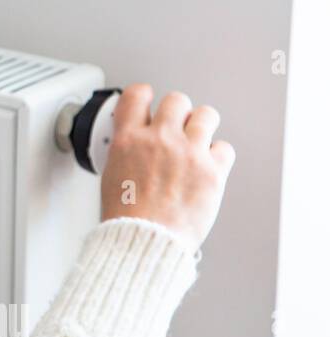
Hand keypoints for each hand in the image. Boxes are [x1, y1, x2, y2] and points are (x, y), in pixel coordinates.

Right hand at [100, 84, 235, 251]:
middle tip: (177, 126)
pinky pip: (225, 148)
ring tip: (198, 140)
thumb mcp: (111, 175)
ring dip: (202, 126)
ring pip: (207, 115)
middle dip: (178, 112)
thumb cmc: (126, 218)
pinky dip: (218, 156)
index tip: (148, 101)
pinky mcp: (213, 171)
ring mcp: (188, 153)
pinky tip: (208, 166)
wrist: (145, 241)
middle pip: (176, 100)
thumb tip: (136, 144)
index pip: (137, 95)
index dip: (144, 95)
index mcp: (128, 140)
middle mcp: (159, 140)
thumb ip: (127, 152)